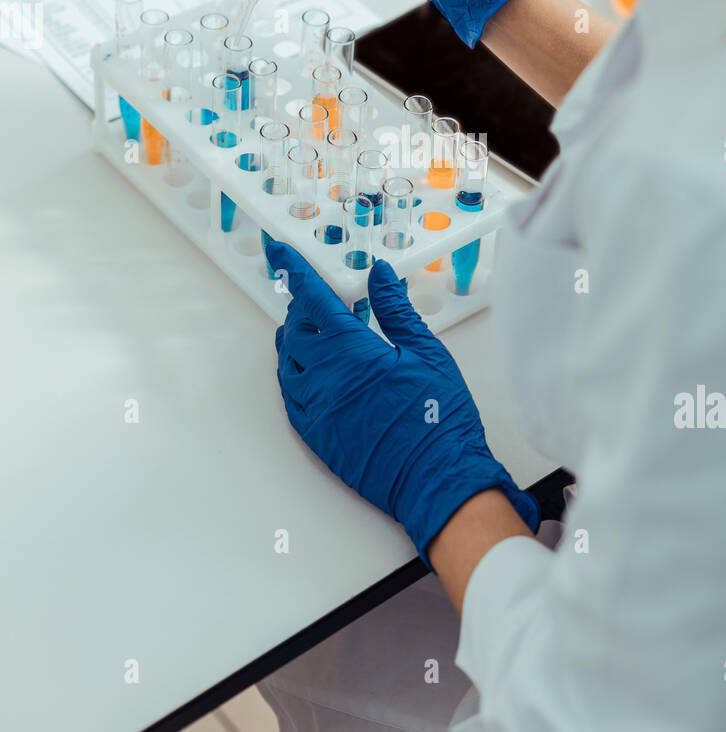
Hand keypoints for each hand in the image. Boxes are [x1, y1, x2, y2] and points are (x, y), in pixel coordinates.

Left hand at [269, 243, 539, 565]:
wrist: (436, 478)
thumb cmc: (439, 420)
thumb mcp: (426, 352)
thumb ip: (396, 309)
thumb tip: (379, 276)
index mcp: (351, 353)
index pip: (313, 300)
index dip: (295, 272)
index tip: (281, 253)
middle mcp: (324, 380)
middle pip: (296, 331)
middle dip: (302, 309)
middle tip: (316, 299)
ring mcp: (317, 411)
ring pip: (287, 365)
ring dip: (295, 343)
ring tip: (314, 333)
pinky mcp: (317, 437)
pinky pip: (291, 399)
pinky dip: (295, 377)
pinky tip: (311, 373)